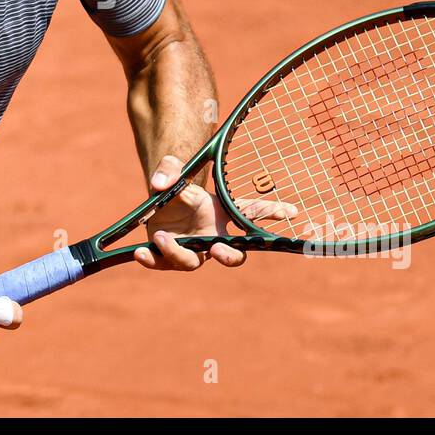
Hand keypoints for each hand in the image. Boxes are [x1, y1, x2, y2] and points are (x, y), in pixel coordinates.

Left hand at [135, 154, 296, 270]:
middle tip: (219, 249)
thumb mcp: (173, 171)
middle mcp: (212, 235)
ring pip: (193, 262)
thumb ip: (169, 170)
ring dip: (179, 253)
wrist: (157, 204)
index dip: (273, 212)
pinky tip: (142, 253)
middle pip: (232, 254)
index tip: (292, 210)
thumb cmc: (176, 188)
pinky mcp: (169, 256)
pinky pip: (164, 264)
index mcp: (222, 213)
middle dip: (230, 256)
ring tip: (162, 238)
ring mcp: (192, 249)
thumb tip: (160, 184)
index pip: (253, 212)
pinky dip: (153, 261)